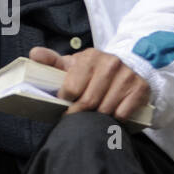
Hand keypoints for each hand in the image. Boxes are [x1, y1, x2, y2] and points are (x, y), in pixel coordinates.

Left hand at [29, 46, 150, 119]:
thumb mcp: (73, 64)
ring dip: (97, 118)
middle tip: (77, 117)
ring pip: (105, 110)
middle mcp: (110, 63)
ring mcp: (126, 76)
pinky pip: (122, 114)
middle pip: (88, 102)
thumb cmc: (93, 71)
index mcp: (90, 57)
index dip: (66, 100)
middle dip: (79, 113)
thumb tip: (33, 54)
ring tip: (94, 115)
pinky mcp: (140, 88)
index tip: (66, 103)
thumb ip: (52, 61)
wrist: (128, 67)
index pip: (71, 89)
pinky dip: (115, 119)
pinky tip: (111, 114)